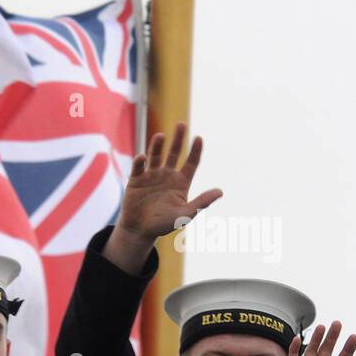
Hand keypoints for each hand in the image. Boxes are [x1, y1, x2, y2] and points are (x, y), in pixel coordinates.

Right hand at [103, 123, 221, 273]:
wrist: (140, 230)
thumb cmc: (163, 224)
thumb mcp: (185, 214)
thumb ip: (201, 203)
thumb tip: (220, 192)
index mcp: (181, 182)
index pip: (191, 163)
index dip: (195, 151)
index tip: (199, 138)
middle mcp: (167, 175)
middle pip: (174, 153)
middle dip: (178, 139)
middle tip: (181, 124)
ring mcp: (151, 176)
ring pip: (156, 156)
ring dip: (158, 146)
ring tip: (161, 136)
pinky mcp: (135, 180)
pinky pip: (138, 168)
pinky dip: (140, 162)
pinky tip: (142, 157)